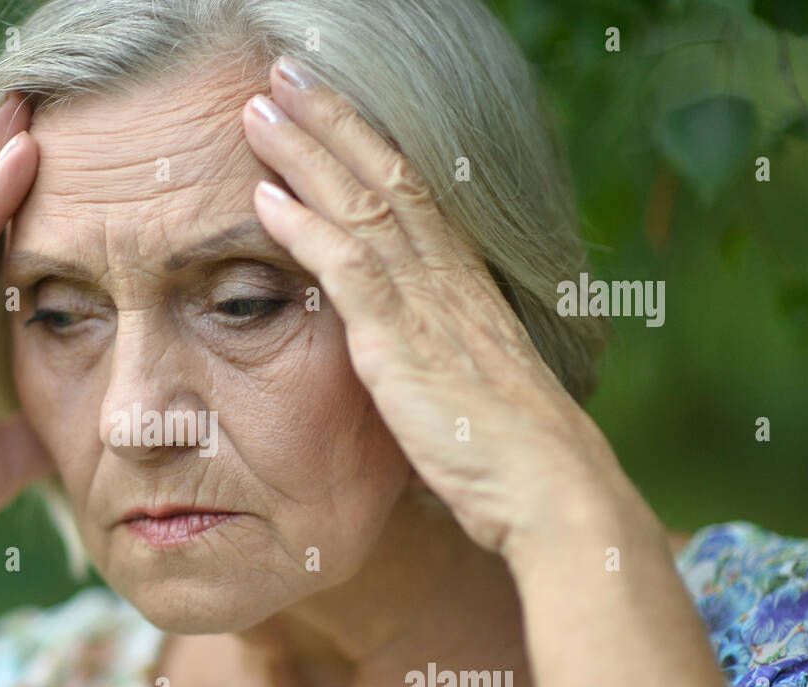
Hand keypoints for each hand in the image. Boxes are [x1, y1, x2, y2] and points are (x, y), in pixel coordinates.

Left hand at [243, 57, 635, 558]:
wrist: (548, 491)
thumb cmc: (510, 454)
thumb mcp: (470, 387)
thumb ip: (435, 353)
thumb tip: (404, 352)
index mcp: (464, 284)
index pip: (411, 190)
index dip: (366, 142)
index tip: (326, 106)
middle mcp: (448, 278)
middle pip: (384, 176)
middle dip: (331, 119)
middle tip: (283, 73)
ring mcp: (427, 305)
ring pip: (362, 205)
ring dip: (306, 153)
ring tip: (259, 108)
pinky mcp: (403, 344)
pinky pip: (349, 269)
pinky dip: (305, 230)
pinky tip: (263, 200)